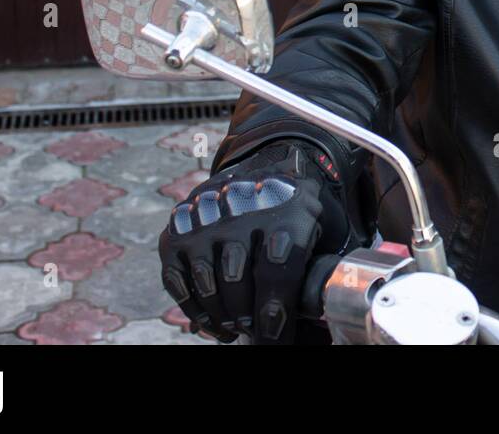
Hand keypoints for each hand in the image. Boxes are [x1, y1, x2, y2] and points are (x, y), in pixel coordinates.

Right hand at [158, 140, 347, 342]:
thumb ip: (319, 264)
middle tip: (257, 333)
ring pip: (208, 283)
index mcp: (287, 208)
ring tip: (236, 329)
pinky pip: (178, 281)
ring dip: (221, 317)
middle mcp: (241, 208)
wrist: (266, 161)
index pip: (277, 267)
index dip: (274, 311)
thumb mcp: (321, 224)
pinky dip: (194, 309)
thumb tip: (320, 316)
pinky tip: (212, 321)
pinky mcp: (177, 228)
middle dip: (247, 318)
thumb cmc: (296, 208)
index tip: (274, 337)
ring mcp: (205, 217)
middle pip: (238, 280)